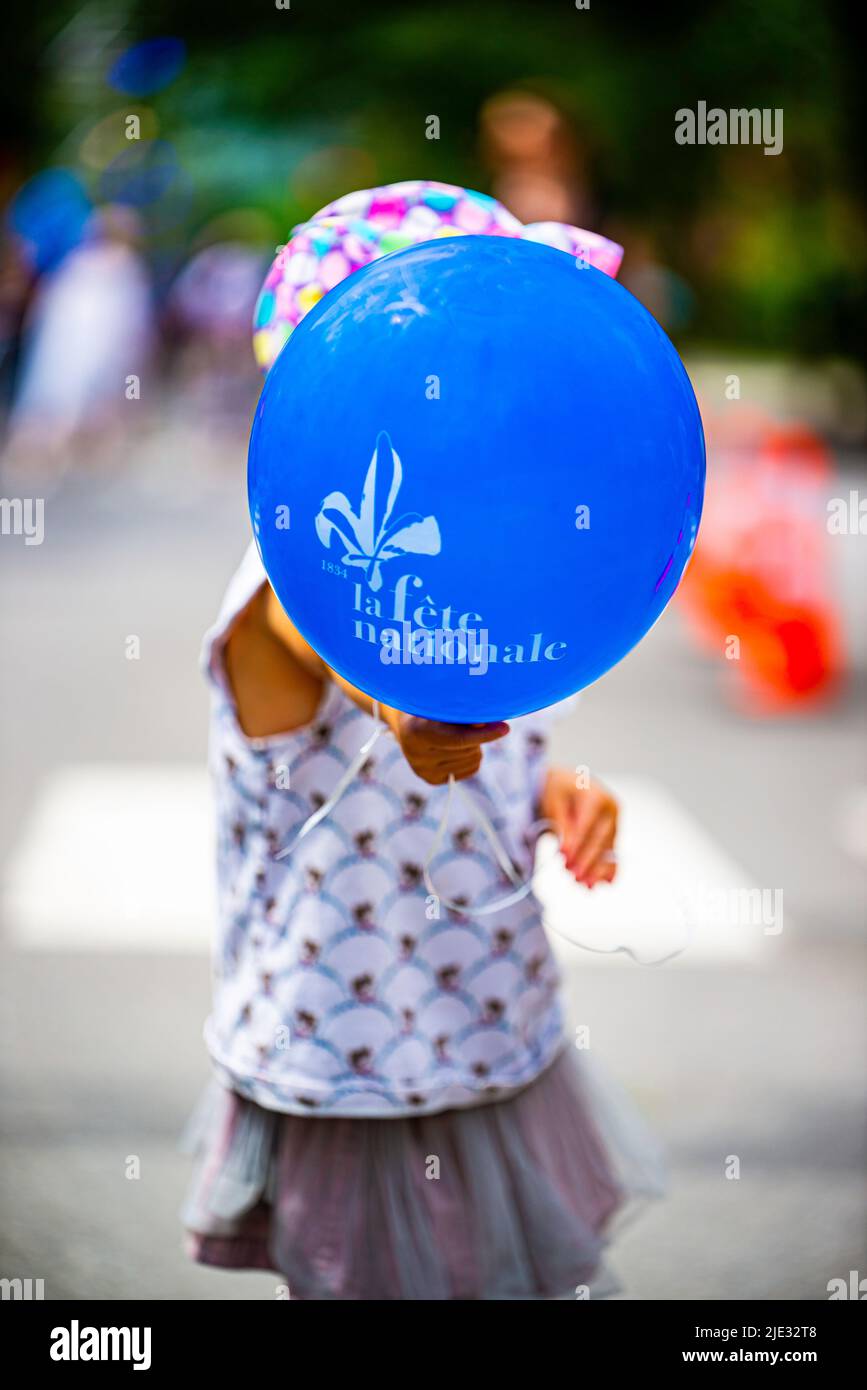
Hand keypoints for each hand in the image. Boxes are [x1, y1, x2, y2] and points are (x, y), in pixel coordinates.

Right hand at [384, 709, 508, 785]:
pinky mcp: (432, 779)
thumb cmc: (429, 705)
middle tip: (466, 722)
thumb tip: (488, 722)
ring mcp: (423, 770)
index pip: (458, 739)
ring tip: (457, 733)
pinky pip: (470, 769)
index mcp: (416, 732)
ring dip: (473, 745)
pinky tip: (457, 747)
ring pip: (472, 760)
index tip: (505, 728)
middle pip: (468, 749)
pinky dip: (471, 756)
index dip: (484, 734)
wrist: (405, 721)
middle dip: (476, 735)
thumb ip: (464, 711)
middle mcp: (417, 755)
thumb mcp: (443, 702)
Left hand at [539, 766, 618, 887]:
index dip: (576, 841)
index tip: (564, 856)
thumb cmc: (556, 790)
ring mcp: (613, 823)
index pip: (586, 823)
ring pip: (606, 850)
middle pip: (599, 839)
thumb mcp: (553, 801)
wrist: (563, 785)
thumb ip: (561, 824)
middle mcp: (610, 809)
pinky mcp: (611, 836)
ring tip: (584, 884)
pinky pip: (611, 854)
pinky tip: (604, 883)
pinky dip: (607, 869)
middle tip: (573, 875)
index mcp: (596, 796)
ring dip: (596, 868)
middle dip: (586, 859)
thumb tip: (567, 850)